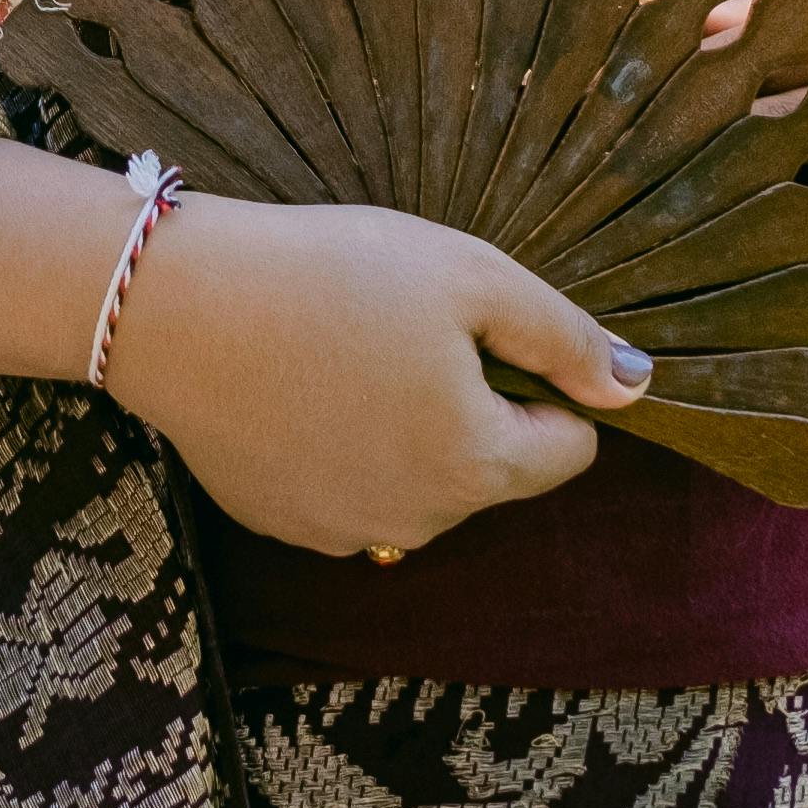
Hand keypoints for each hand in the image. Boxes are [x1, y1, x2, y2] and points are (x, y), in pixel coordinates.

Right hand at [95, 192, 645, 559]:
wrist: (172, 306)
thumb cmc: (330, 276)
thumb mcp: (468, 276)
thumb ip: (564, 338)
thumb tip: (635, 386)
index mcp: (477, 464)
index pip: (569, 450)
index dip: (540, 382)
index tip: (476, 329)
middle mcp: (419, 523)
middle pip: (488, 467)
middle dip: (467, 406)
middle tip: (400, 328)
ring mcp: (343, 531)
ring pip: (416, 482)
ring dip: (403, 431)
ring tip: (342, 353)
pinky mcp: (281, 522)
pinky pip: (346, 489)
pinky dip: (338, 447)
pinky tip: (296, 387)